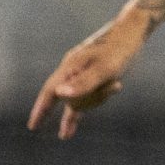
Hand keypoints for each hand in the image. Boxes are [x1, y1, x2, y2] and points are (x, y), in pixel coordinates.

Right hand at [26, 13, 150, 138]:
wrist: (132, 31)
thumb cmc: (119, 49)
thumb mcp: (105, 68)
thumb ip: (83, 83)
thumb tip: (59, 94)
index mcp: (70, 67)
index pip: (49, 92)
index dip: (41, 110)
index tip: (33, 127)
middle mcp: (72, 72)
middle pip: (71, 100)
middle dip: (92, 100)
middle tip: (113, 84)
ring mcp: (81, 76)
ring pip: (83, 101)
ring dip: (100, 98)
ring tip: (116, 83)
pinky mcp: (93, 79)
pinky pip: (82, 101)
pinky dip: (78, 114)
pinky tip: (67, 132)